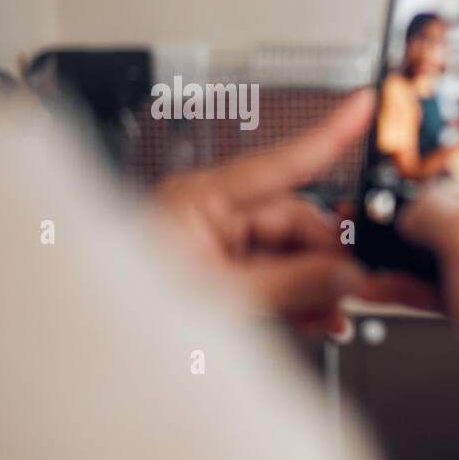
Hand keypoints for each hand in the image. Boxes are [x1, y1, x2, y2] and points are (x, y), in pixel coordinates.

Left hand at [152, 88, 409, 334]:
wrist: (95, 350)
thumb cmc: (131, 313)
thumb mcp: (225, 299)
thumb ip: (293, 284)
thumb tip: (347, 273)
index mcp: (200, 199)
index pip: (280, 162)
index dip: (328, 134)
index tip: (363, 109)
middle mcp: (210, 214)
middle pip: (294, 220)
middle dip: (330, 257)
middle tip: (354, 288)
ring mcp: (216, 244)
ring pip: (290, 253)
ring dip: (319, 285)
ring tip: (334, 317)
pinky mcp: (221, 272)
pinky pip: (276, 276)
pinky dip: (301, 298)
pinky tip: (317, 319)